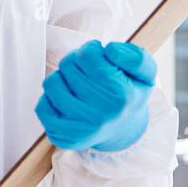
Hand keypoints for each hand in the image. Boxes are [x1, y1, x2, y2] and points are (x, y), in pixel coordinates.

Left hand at [35, 41, 156, 151]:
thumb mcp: (145, 75)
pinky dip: (51, 98)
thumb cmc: (129, 96)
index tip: (99, 58)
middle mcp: (100, 114)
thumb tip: (111, 49)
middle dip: (76, 61)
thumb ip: (137, 57)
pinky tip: (68, 99)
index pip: (88, 54)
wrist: (121, 130)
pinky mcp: (63, 137)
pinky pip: (42, 106)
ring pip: (52, 83)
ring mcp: (79, 128)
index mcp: (122, 96)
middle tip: (87, 71)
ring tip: (76, 84)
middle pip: (68, 65)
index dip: (91, 49)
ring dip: (63, 78)